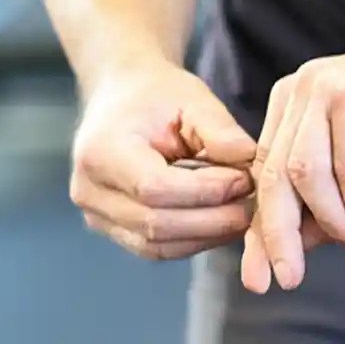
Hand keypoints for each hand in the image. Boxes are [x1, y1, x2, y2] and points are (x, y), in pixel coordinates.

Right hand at [71, 62, 257, 259]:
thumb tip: (251, 162)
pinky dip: (195, 240)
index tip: (245, 179)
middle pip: (156, 224)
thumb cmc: (158, 95)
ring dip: (208, 236)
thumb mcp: (193, 98)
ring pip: (158, 246)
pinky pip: (157, 249)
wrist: (123, 97)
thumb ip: (221, 131)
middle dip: (213, 219)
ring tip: (244, 214)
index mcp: (102, 152)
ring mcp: (96, 216)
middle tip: (254, 203)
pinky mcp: (113, 230)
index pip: (155, 188)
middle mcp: (90, 191)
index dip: (206, 190)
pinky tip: (224, 223)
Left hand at [242, 42, 344, 291]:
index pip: (264, 171)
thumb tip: (287, 249)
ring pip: (305, 173)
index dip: (262, 227)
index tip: (264, 274)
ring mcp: (328, 86)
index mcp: (296, 99)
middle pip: (274, 173)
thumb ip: (323, 203)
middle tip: (291, 277)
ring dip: (334, 219)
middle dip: (280, 235)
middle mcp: (303, 86)